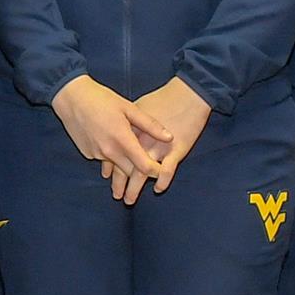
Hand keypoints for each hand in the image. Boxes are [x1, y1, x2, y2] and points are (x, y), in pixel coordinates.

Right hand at [49, 75, 170, 194]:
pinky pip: (104, 159)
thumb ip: (150, 125)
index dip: (157, 171)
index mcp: (122, 140)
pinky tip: (112, 144)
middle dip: (142, 171)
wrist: (70, 97)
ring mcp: (96, 154)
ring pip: (117, 167)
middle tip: (151, 164)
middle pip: (132, 172)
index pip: (144, 167)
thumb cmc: (101, 99)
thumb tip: (170, 137)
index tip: (163, 168)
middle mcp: (109, 151)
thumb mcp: (128, 108)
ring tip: (132, 158)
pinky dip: (111, 156)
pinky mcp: (87, 153)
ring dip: (126, 165)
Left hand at [123, 77, 212, 203]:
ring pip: (142, 172)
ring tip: (129, 200)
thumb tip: (115, 132)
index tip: (107, 177)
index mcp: (131, 131)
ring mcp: (159, 147)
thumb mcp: (136, 108)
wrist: (188, 94)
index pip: (117, 153)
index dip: (111, 167)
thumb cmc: (162, 98)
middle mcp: (142, 141)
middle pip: (126, 166)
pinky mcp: (177, 150)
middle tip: (116, 196)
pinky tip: (158, 189)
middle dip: (120, 183)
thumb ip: (126, 124)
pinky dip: (162, 181)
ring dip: (135, 187)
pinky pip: (167, 170)